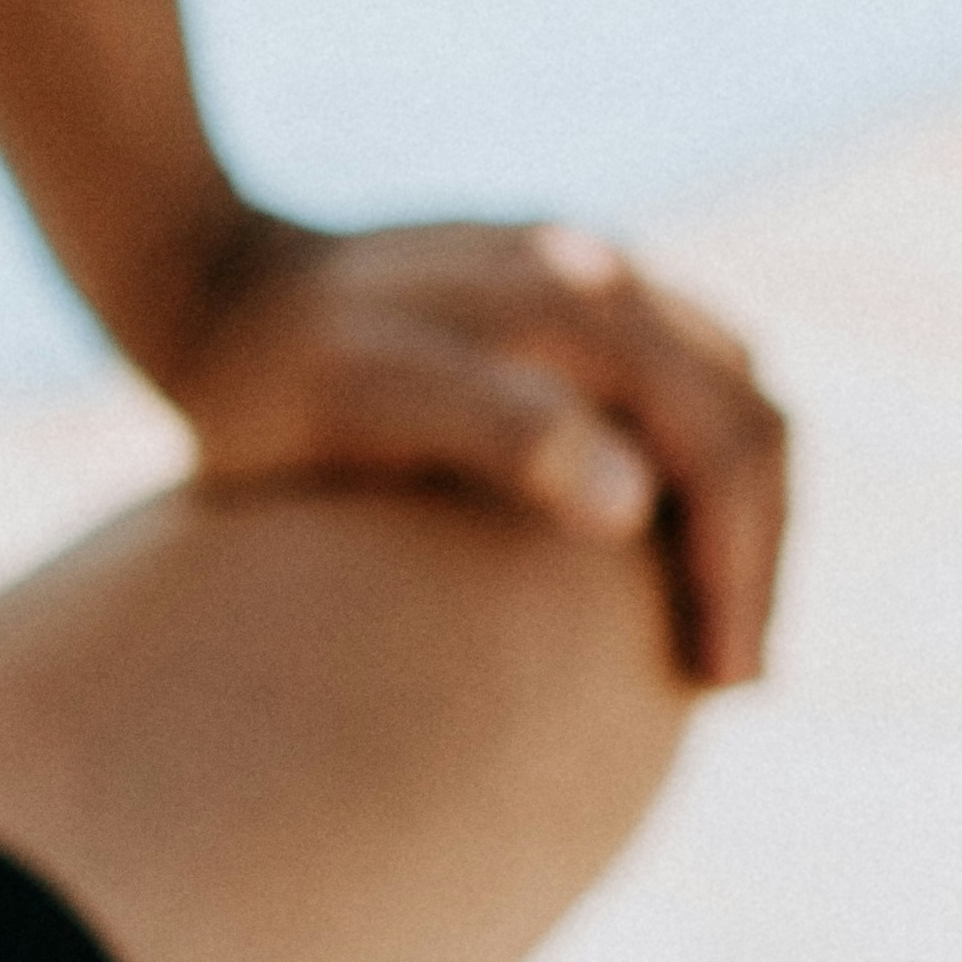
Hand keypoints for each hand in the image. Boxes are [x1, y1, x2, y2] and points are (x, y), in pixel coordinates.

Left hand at [146, 208, 785, 684]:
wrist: (203, 287)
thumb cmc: (270, 369)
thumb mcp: (360, 399)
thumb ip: (495, 430)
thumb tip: (634, 504)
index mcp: (584, 308)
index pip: (727, 445)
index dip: (741, 570)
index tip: (718, 680)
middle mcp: (611, 281)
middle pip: (751, 422)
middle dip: (757, 555)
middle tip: (727, 680)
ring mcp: (594, 285)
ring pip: (728, 403)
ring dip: (740, 515)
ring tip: (707, 631)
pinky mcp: (564, 307)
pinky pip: (675, 391)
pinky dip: (695, 475)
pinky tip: (654, 552)